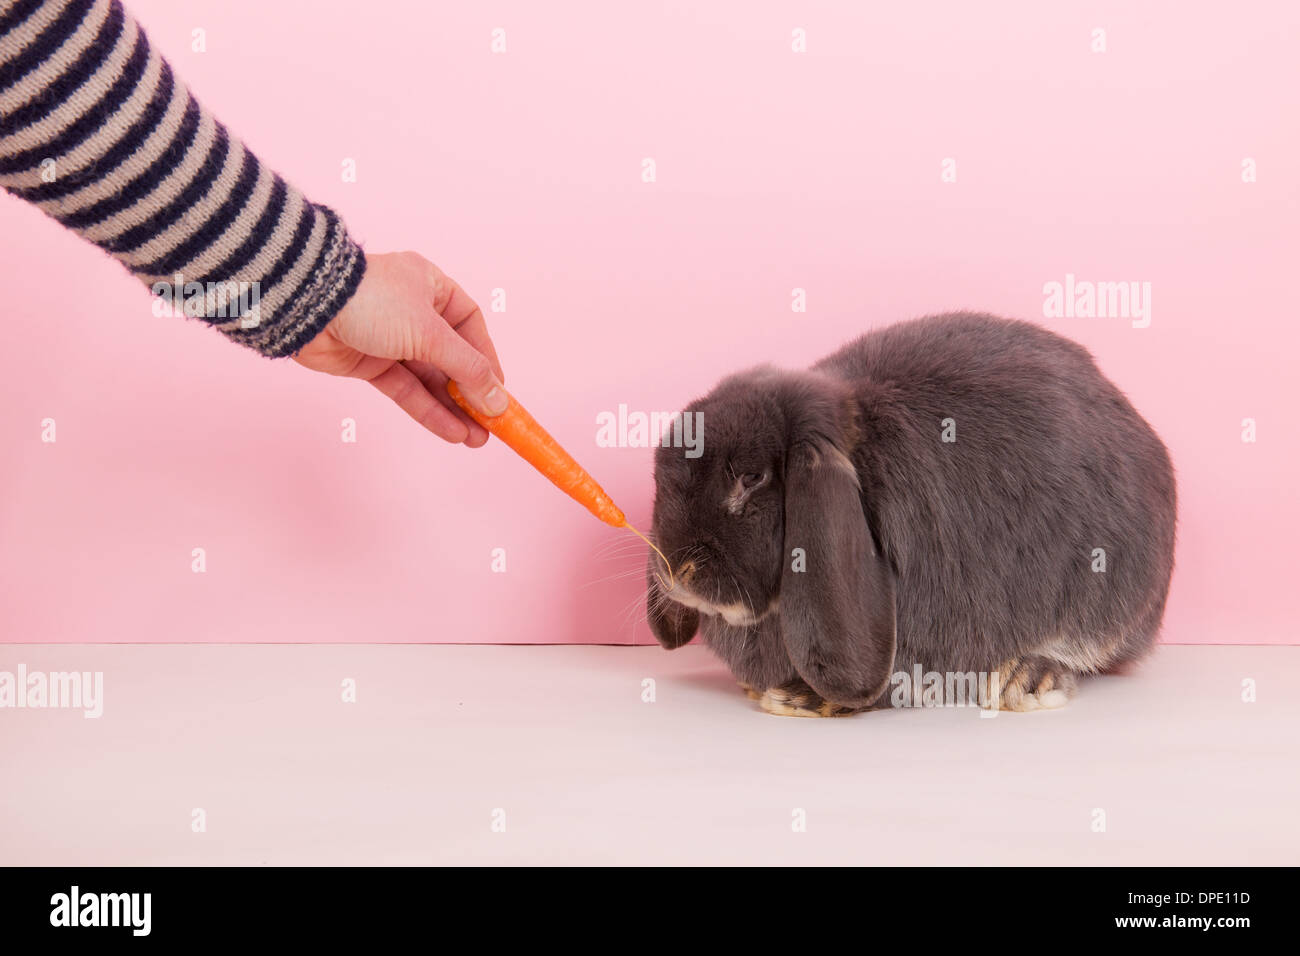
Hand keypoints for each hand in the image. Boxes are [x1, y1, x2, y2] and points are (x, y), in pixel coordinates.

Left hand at [294, 251, 506, 445]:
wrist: (304, 306)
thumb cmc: (371, 302)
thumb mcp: (430, 333)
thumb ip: (467, 368)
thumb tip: (499, 401)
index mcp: (431, 287)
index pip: (471, 327)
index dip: (487, 360)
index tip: (501, 393)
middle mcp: (413, 312)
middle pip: (452, 359)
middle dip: (472, 394)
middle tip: (493, 426)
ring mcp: (391, 339)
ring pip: (430, 379)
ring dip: (453, 409)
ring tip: (477, 439)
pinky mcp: (370, 364)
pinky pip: (406, 390)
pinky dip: (427, 411)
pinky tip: (452, 432)